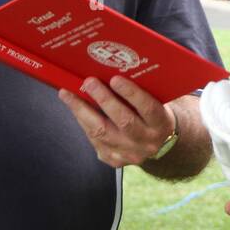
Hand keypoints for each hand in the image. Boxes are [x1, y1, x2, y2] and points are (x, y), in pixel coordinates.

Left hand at [58, 76, 175, 167]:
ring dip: (82, 111)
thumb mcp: (156, 101)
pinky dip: (83, 122)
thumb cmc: (152, 113)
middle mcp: (147, 141)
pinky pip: (95, 141)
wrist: (158, 143)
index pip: (148, 108)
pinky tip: (75, 108)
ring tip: (68, 94)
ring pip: (102, 133)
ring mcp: (130, 154)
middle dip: (103, 99)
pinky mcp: (114, 160)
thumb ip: (142, 90)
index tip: (115, 79)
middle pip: (124, 121)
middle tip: (89, 82)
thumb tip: (114, 69)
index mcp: (161, 124)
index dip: (131, 93)